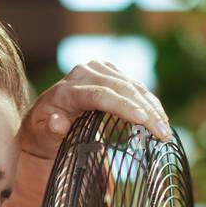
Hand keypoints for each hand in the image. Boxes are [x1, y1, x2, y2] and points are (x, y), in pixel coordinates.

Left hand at [17, 60, 170, 158]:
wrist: (42, 120)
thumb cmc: (41, 133)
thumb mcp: (40, 137)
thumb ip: (49, 131)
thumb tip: (58, 122)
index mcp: (65, 89)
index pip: (98, 95)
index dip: (123, 107)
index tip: (144, 119)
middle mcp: (83, 73)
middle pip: (121, 89)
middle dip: (146, 111)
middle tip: (163, 134)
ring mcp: (98, 70)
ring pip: (132, 86)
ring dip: (152, 108)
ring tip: (166, 131)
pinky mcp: (109, 72)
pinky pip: (134, 87)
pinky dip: (149, 103)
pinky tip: (160, 118)